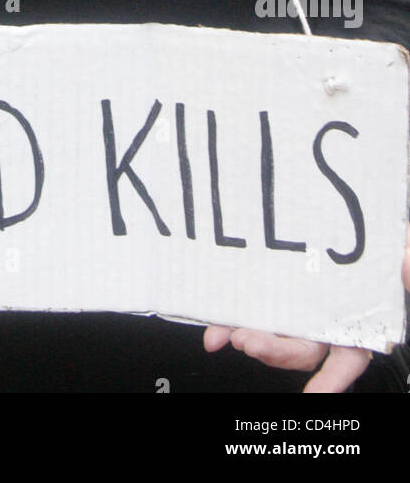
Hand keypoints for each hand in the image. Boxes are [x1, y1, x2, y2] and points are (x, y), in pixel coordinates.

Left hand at [203, 225, 409, 392]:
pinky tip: (217, 332)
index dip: (334, 378)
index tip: (316, 397)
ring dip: (251, 339)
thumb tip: (408, 266)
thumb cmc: (382, 239)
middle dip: (276, 351)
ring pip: (277, 335)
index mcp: (361, 317)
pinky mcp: (275, 289)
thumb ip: (409, 264)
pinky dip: (234, 321)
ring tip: (228, 336)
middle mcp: (329, 319)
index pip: (351, 356)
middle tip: (249, 341)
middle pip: (305, 348)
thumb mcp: (402, 249)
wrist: (361, 212)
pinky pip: (256, 312)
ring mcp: (300, 306)